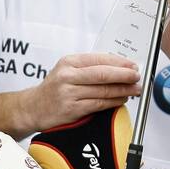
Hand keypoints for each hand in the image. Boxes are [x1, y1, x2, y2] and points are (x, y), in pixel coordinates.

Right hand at [22, 53, 140, 130]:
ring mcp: (69, 93)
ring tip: (135, 89)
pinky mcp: (72, 109)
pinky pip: (99, 104)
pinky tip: (122, 100)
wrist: (32, 108)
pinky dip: (114, 102)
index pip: (100, 59)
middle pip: (103, 74)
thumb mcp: (67, 70)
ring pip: (103, 90)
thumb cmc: (54, 88)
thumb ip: (90, 67)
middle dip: (125, 75)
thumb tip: (120, 66)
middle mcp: (67, 76)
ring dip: (123, 90)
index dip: (120, 62)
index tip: (133, 65)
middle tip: (137, 77)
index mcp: (69, 62)